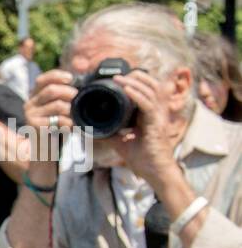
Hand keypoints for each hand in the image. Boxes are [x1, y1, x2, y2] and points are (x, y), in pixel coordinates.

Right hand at [23, 67, 75, 174]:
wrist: (45, 150)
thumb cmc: (55, 128)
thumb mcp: (58, 108)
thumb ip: (63, 96)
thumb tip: (81, 81)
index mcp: (34, 96)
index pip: (43, 79)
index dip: (57, 75)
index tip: (71, 78)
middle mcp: (29, 104)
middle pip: (52, 90)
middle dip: (69, 93)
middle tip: (78, 99)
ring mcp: (31, 115)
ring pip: (58, 105)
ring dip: (71, 110)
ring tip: (76, 116)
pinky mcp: (35, 127)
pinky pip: (58, 120)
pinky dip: (69, 123)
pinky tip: (72, 127)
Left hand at [111, 70, 184, 190]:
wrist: (153, 172)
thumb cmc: (141, 157)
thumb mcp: (119, 141)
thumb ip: (108, 132)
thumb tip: (88, 127)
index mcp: (150, 113)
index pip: (149, 89)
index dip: (137, 80)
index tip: (120, 77)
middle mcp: (157, 112)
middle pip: (152, 85)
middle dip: (137, 77)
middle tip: (118, 75)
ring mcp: (158, 117)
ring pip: (151, 91)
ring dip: (134, 83)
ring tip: (119, 78)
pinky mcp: (156, 125)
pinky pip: (148, 105)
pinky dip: (137, 95)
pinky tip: (127, 89)